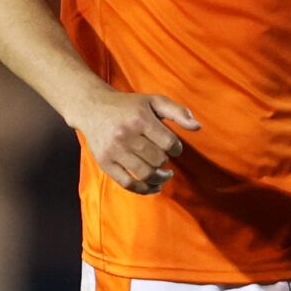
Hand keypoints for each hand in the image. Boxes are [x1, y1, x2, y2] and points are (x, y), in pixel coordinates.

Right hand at [68, 86, 198, 195]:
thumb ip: (178, 112)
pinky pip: (128, 184)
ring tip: (164, 174)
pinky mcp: (104, 162)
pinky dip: (144, 190)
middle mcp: (125, 135)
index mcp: (139, 119)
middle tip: (164, 157)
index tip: (173, 147)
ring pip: (145, 174)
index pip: (169, 143)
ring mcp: (113, 150)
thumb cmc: (129, 106)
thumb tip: (197, 127)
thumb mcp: (154, 101)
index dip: (177, 148)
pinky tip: (154, 187)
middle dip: (165, 161)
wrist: (93, 108)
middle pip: (158, 160)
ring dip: (159, 178)